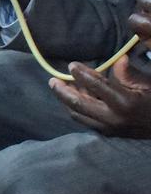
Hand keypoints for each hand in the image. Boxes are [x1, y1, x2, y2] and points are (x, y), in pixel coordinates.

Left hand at [49, 0, 150, 136]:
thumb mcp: (148, 84)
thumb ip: (129, 74)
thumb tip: (117, 60)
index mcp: (124, 102)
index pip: (95, 85)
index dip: (81, 74)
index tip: (71, 65)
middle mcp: (111, 117)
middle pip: (77, 104)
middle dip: (62, 91)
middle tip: (52, 80)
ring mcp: (108, 128)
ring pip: (77, 114)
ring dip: (66, 100)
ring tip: (59, 87)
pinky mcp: (107, 133)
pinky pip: (84, 120)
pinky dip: (75, 109)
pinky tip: (73, 98)